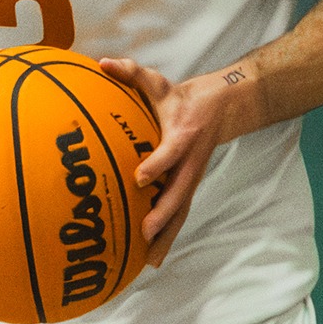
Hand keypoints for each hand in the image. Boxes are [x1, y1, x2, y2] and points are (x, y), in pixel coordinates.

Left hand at [97, 57, 238, 267]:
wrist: (220, 109)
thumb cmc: (179, 98)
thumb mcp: (157, 82)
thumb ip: (130, 72)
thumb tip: (102, 63)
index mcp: (182, 136)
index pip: (170, 153)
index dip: (157, 165)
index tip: (140, 178)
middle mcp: (189, 162)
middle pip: (178, 192)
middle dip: (162, 214)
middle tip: (143, 231)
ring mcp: (190, 178)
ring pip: (180, 211)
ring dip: (167, 236)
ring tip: (150, 260)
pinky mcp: (187, 187)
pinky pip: (178, 215)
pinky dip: (168, 238)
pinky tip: (153, 260)